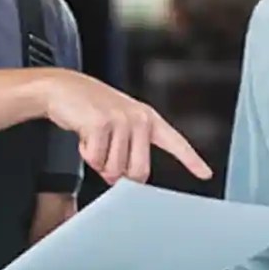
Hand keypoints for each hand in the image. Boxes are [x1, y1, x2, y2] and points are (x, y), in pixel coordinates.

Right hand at [40, 69, 211, 184]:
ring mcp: (121, 120)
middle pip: (138, 173)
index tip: (205, 174)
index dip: (191, 160)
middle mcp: (139, 119)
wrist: (63, 88)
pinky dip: (85, 154)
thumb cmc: (92, 110)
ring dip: (99, 162)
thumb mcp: (119, 125)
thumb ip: (130, 151)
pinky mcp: (101, 123)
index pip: (175, 142)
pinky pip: (95, 159)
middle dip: (118, 174)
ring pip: (114, 170)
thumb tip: (126, 182)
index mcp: (148, 119)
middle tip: (105, 154)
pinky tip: (84, 135)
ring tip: (94, 140)